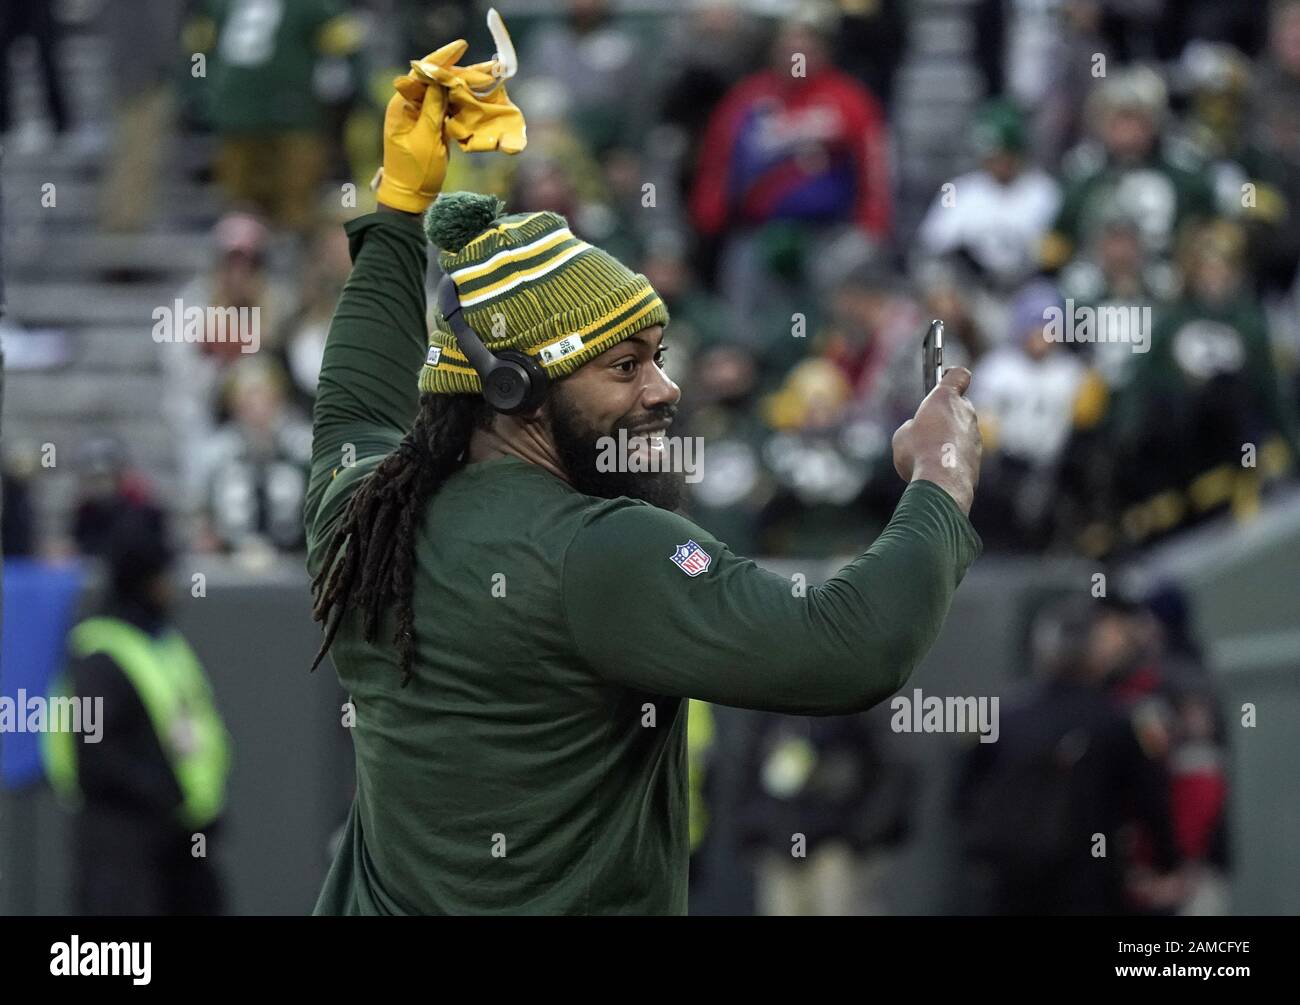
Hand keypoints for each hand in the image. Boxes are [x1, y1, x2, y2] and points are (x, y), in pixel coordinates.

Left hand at [375, 39, 467, 213]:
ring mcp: (422, 116)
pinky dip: (463, 102)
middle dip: (459, 71)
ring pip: (445, 93)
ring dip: (465, 85)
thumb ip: (432, 108)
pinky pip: (449, 108)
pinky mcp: (432, 126)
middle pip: (436, 80)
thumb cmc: (414, 171)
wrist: (411, 196)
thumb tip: (439, 80)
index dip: (442, 59)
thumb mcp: (425, 139)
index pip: (422, 73)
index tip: (461, 47)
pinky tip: (480, 95)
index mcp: (402, 105)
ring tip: (487, 75)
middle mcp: (410, 105)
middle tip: (484, 64)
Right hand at [892, 367, 981, 515]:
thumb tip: (918, 432)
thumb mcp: (902, 434)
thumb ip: (913, 426)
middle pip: (959, 405)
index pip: (959, 374)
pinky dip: (953, 455)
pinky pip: (964, 450)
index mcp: (945, 399)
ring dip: (949, 436)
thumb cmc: (917, 453)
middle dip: (945, 413)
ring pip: (962, 429)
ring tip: (929, 453)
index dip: (951, 376)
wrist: (940, 482)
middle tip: (926, 427)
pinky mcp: (977, 456)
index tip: (943, 379)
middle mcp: (965, 412)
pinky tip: (938, 468)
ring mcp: (975, 434)